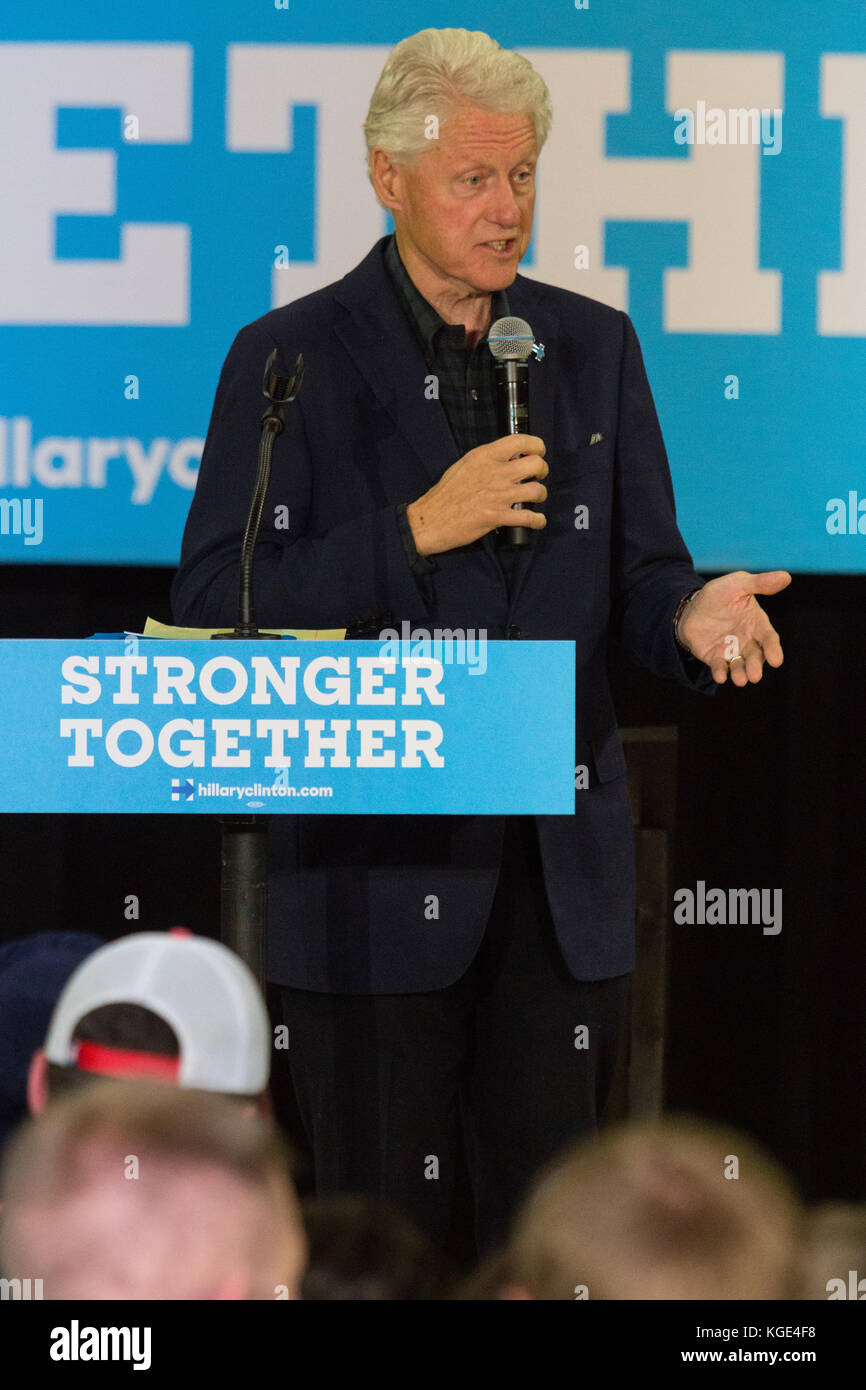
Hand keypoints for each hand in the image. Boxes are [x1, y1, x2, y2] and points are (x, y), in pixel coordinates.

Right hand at [406, 434, 547, 556]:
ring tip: (536, 499)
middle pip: (535, 464)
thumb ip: (485, 461)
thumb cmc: (445, 494)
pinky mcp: (497, 517)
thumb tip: (506, 459)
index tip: (538, 452)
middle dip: (542, 470)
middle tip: (538, 476)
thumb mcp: (463, 466)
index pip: (520, 441)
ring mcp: (497, 495)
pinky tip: (537, 521)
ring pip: (537, 490)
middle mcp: (494, 472)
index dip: (536, 446)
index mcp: (484, 456)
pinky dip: (538, 520)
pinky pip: (528, 517)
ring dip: (541, 495)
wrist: (430, 520)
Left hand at [677, 570, 791, 684]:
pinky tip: (720, 676)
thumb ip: (759, 583)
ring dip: (740, 674)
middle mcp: (747, 641)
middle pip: (755, 657)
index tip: (776, 661)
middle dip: (755, 667)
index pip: (768, 638)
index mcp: (757, 624)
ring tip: (740, 680)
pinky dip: (720, 672)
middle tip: (755, 676)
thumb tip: (786, 576)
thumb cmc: (720, 594)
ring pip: (739, 666)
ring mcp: (731, 651)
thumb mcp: (738, 584)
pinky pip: (719, 667)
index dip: (773, 649)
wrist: (693, 607)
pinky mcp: (715, 658)